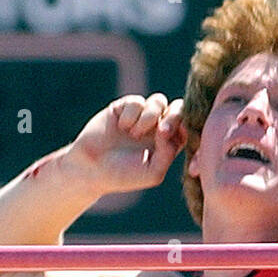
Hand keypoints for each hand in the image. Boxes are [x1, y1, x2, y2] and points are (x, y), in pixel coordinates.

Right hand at [66, 93, 185, 190]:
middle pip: (178, 107)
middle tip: (160, 130)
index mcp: (168, 143)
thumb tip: (167, 127)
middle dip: (174, 116)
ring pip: (159, 101)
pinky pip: (137, 101)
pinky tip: (122, 127)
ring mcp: (141, 116)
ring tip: (134, 134)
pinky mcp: (124, 107)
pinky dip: (131, 114)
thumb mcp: (153, 172)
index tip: (167, 137)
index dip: (183, 127)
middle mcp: (157, 127)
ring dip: (149, 117)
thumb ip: (169, 152)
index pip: (187, 126)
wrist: (90, 168)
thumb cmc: (123, 175)